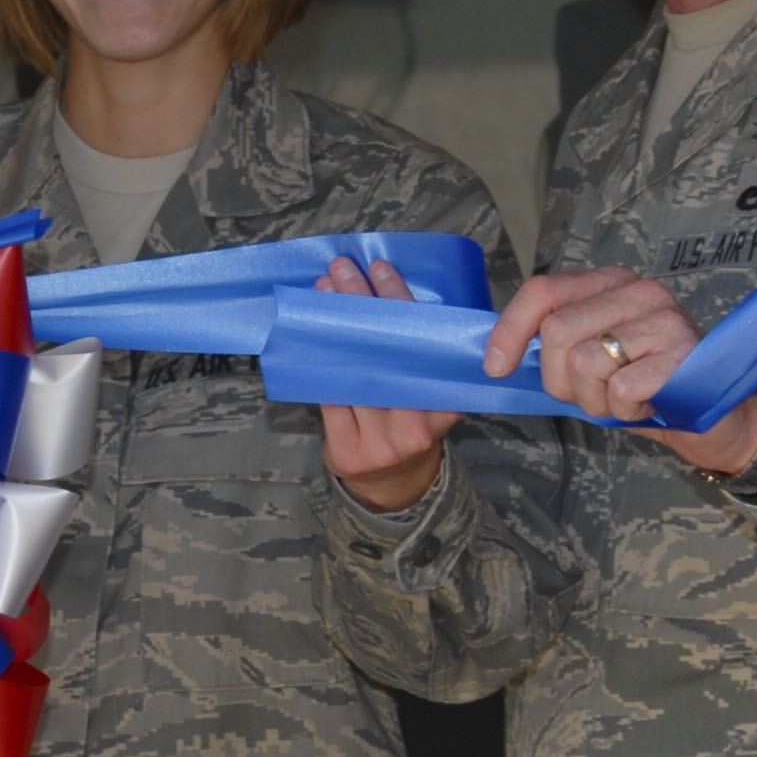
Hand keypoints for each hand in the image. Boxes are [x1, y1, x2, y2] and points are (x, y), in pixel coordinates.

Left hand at [315, 257, 459, 511]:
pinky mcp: (348, 451)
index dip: (400, 303)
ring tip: (323, 290)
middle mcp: (415, 427)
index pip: (419, 344)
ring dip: (334, 327)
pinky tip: (309, 333)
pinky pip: (329, 397)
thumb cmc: (413, 427)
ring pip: (353, 373)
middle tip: (343, 269)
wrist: (396, 487)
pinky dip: (318, 362)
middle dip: (361, 304)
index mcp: (446, 405)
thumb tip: (385, 292)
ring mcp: (380, 442)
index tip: (382, 269)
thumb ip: (420, 360)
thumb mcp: (432, 398)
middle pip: (384, 354)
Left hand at [482, 265, 756, 485]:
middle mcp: (640, 290)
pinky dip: (625, 409)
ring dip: (595, 399)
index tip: (497, 367)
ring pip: (585, 362)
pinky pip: (620, 388)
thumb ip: (556, 343)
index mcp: (611, 282)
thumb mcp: (592, 356)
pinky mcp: (682, 354)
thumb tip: (497, 355)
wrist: (714, 415)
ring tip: (624, 397)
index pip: (543, 290)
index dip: (511, 330)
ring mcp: (664, 319)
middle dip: (561, 380)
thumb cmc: (643, 385)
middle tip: (594, 394)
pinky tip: (648, 403)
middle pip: (557, 333)